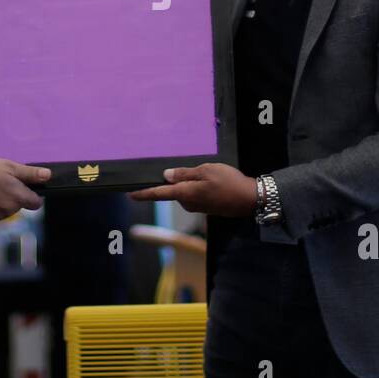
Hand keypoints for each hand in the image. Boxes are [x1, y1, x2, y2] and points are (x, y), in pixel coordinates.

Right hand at [0, 159, 49, 223]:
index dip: (33, 195)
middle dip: (15, 196)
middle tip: (2, 183)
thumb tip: (48, 176)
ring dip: (2, 202)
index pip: (36, 203)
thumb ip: (30, 174)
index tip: (25, 187)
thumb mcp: (11, 167)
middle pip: (19, 205)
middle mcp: (11, 211)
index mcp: (20, 198)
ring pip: (6, 210)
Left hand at [129, 163, 255, 216]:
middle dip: (175, 181)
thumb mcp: (206, 171)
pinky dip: (198, 187)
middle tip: (190, 169)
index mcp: (185, 193)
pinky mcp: (205, 208)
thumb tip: (166, 176)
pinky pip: (195, 195)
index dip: (143, 193)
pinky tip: (212, 182)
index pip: (159, 194)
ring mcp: (197, 207)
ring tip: (209, 173)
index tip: (130, 194)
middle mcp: (188, 203)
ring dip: (190, 183)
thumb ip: (185, 174)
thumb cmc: (228, 182)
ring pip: (185, 192)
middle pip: (173, 191)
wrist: (249, 199)